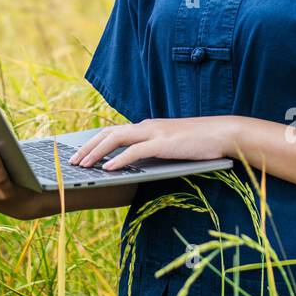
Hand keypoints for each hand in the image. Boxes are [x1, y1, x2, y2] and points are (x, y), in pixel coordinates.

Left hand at [68, 117, 234, 171]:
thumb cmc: (200, 142)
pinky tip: (108, 169)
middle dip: (88, 147)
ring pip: (116, 139)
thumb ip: (154, 150)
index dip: (94, 142)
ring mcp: (154, 133)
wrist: (223, 133)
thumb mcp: (171, 145)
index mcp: (147, 127)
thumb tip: (137, 163)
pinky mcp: (163, 144)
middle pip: (108, 133)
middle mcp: (146, 126)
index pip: (113, 132)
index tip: (80, 154)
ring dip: (96, 153)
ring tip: (83, 165)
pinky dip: (119, 159)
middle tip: (72, 162)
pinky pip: (135, 152)